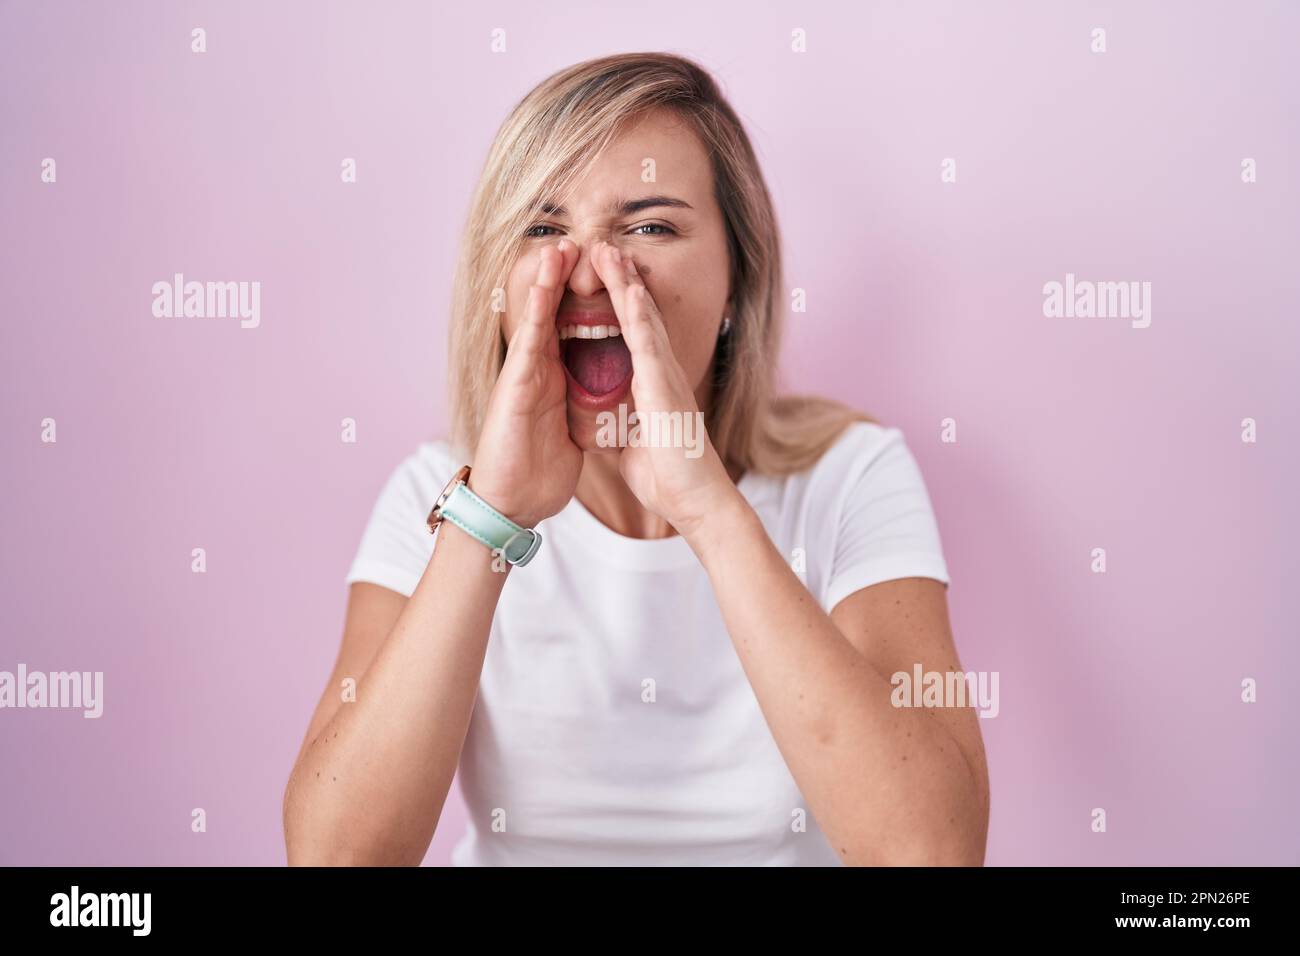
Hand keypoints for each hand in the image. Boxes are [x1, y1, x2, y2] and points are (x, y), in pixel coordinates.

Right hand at [469, 241, 581, 527]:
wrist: (513, 505)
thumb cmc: (537, 473)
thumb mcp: (571, 433)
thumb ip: (581, 410)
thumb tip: (600, 403)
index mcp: (555, 382)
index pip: (570, 330)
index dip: (584, 301)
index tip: (600, 271)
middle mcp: (538, 374)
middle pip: (551, 316)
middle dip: (560, 279)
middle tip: (574, 241)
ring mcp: (523, 379)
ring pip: (536, 321)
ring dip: (544, 284)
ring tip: (556, 249)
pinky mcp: (514, 391)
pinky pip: (528, 346)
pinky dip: (534, 316)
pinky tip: (541, 291)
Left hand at [589, 240, 740, 537]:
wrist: (696, 502)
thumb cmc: (668, 478)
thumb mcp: (629, 445)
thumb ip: (616, 427)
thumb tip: (598, 424)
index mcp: (653, 385)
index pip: (634, 335)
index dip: (620, 304)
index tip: (604, 276)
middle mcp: (663, 374)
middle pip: (640, 317)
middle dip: (623, 280)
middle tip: (606, 246)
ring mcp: (666, 378)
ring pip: (644, 320)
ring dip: (627, 284)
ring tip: (610, 250)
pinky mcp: (665, 389)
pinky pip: (649, 345)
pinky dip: (638, 316)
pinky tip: (628, 291)